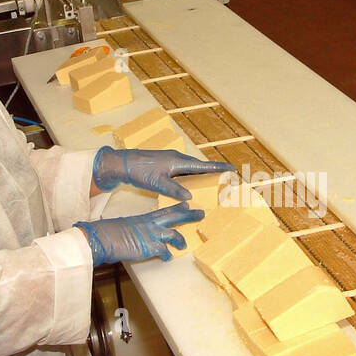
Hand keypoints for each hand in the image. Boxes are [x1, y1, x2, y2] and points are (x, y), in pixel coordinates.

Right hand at [75, 205, 203, 265]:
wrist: (105, 237)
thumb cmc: (112, 232)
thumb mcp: (128, 226)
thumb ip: (138, 228)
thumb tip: (140, 234)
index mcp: (146, 218)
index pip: (166, 211)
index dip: (178, 208)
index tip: (187, 205)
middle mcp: (152, 224)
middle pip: (176, 217)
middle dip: (190, 215)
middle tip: (201, 214)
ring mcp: (153, 235)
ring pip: (175, 235)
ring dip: (181, 241)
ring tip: (183, 245)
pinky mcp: (151, 247)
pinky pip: (165, 251)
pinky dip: (167, 255)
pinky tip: (167, 258)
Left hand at [92, 146, 235, 200]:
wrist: (124, 163)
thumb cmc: (140, 171)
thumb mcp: (157, 183)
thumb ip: (174, 190)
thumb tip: (190, 197)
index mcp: (178, 161)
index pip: (203, 165)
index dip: (218, 167)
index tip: (232, 168)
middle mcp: (177, 159)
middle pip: (200, 166)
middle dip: (214, 171)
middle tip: (227, 176)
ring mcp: (172, 161)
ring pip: (192, 168)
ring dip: (203, 174)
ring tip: (214, 181)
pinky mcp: (166, 165)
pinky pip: (184, 170)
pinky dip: (191, 176)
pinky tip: (192, 183)